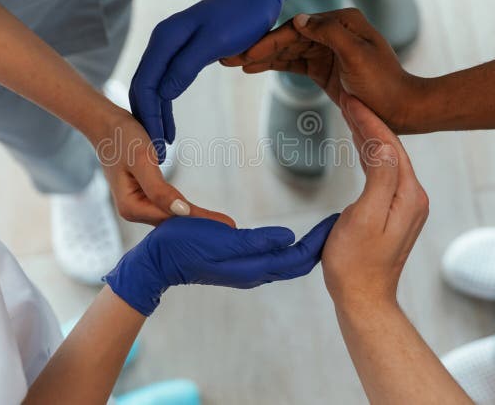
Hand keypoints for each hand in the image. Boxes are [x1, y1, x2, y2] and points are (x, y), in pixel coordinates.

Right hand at [92, 108, 233, 225]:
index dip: (200, 223)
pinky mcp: (145, 196)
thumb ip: (160, 189)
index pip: (173, 220)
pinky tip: (203, 216)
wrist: (106, 124)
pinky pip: (170, 207)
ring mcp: (139, 204)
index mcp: (132, 208)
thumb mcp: (143, 160)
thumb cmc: (123, 138)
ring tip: (222, 226)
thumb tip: (182, 212)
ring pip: (172, 217)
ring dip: (196, 220)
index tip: (226, 227)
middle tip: (232, 229)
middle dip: (201, 226)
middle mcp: (134, 211)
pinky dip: (187, 211)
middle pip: (173, 223)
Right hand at [106, 213, 338, 315]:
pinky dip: (288, 249)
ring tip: (321, 230)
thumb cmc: (183, 246)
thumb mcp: (219, 239)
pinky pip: (272, 259)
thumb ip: (255, 241)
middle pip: (296, 262)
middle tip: (337, 223)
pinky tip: (290, 239)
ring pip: (285, 262)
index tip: (337, 222)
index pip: (296, 258)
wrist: (157, 261)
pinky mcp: (237, 264)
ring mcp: (245, 270)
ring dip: (305, 248)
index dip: (318, 242)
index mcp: (252, 267)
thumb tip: (288, 238)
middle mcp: (254, 272)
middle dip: (318, 245)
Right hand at [129, 0, 294, 159]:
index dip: (148, 114)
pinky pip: (165, 83)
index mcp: (165, 40)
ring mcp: (170, 48)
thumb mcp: (214, 43)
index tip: (155, 141)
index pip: (145, 83)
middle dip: (146, 118)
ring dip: (154, 115)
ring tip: (160, 143)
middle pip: (143, 87)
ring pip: (152, 87)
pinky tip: (168, 124)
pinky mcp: (181, 53)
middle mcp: (161, 43)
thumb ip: (186, 66)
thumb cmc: (239, 17)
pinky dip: (164, 104)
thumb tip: (163, 94)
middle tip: (155, 150)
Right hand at [221, 8, 426, 132]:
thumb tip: (298, 20)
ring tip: (234, 62)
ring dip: (262, 57)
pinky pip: (295, 64)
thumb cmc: (383, 82)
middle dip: (258, 48)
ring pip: (288, 52)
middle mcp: (333, 33)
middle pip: (287, 39)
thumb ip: (328, 33)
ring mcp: (328, 52)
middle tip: (228, 56)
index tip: (246, 51)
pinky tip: (255, 68)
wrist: (402, 109)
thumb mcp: (357, 54)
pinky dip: (275, 66)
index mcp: (341, 22)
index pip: (296, 29)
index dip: (269, 40)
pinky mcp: (325, 70)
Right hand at [322, 94, 428, 308]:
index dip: (369, 120)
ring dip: (370, 135)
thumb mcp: (365, 218)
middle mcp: (413, 196)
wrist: (363, 298)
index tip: (350, 99)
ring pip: (388, 159)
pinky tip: (360, 146)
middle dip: (370, 122)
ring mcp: (405, 205)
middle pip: (392, 148)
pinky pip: (383, 173)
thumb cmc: (355, 263)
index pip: (390, 145)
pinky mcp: (394, 212)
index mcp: (409, 195)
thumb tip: (386, 145)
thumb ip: (381, 179)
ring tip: (351, 113)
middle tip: (348, 98)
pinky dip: (370, 155)